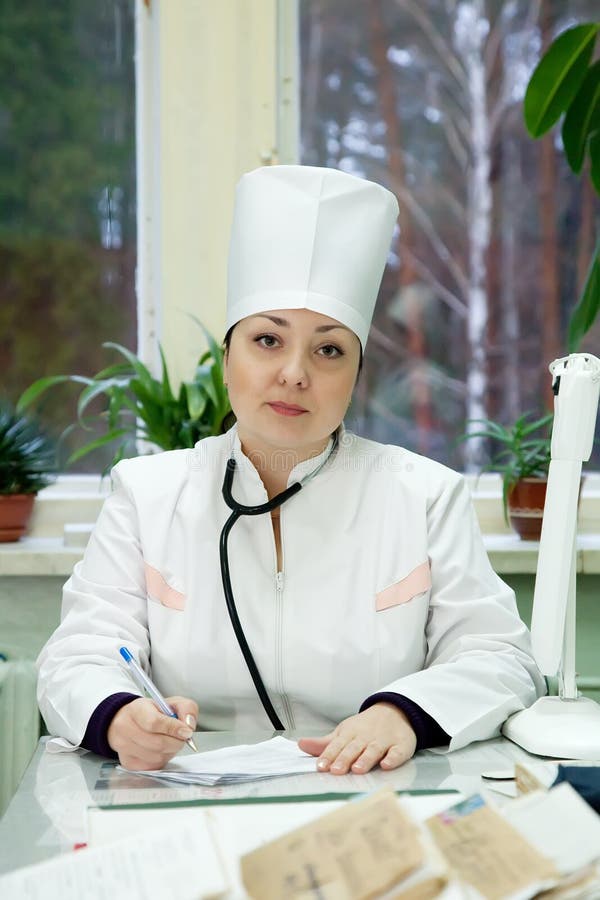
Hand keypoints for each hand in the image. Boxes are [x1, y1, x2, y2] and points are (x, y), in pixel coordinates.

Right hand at [107, 696, 197, 770]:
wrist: (127, 722)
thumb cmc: (152, 712)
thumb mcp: (171, 702)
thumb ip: (186, 708)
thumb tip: (189, 726)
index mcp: (136, 710)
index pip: (155, 722)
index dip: (174, 729)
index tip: (187, 731)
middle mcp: (125, 728)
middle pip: (158, 743)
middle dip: (176, 742)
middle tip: (181, 737)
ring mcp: (124, 747)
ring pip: (157, 757)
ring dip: (170, 752)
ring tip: (169, 742)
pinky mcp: (128, 763)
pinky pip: (153, 767)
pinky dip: (162, 760)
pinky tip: (160, 751)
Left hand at [298, 702, 416, 774]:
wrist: (395, 711)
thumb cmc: (365, 727)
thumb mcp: (343, 732)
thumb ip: (324, 743)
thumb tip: (301, 744)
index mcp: (350, 734)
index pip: (337, 745)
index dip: (328, 755)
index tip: (320, 766)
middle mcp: (366, 737)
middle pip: (354, 748)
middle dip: (344, 759)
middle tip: (336, 771)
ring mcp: (384, 740)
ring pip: (373, 750)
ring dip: (365, 759)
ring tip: (357, 769)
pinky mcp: (400, 745)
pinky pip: (397, 752)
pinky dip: (392, 758)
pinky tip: (387, 765)